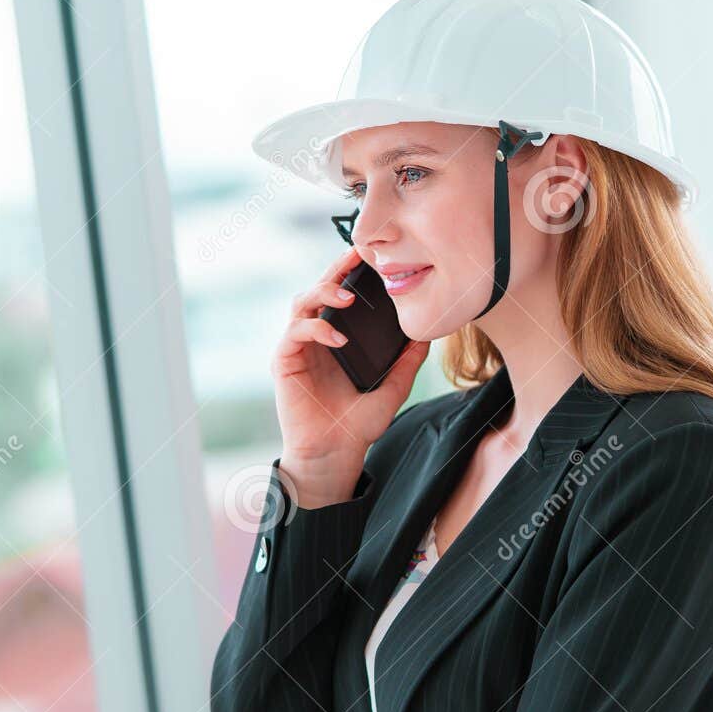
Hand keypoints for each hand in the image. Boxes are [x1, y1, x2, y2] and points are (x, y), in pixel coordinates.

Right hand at [272, 245, 430, 505]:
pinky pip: (295, 333)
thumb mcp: (393, 389)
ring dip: (323, 293)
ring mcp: (298, 348)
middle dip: (336, 270)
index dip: (350, 273)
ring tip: (347, 299)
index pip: (340, 296)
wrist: (335, 455)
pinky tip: (337, 337)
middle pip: (318, 289)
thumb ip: (407, 362)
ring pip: (301, 303)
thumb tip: (427, 334)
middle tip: (357, 256)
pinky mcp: (285, 362)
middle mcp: (315, 338)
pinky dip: (316, 328)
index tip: (370, 256)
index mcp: (337, 339)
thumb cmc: (356, 427)